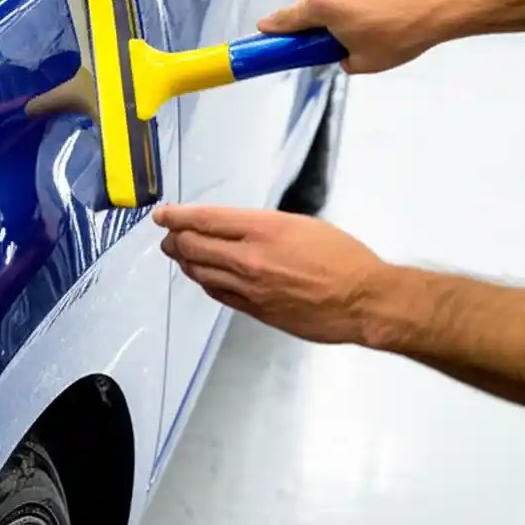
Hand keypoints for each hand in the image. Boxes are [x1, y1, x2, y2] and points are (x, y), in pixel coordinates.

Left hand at [153, 205, 385, 344]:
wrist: (363, 301)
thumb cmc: (342, 257)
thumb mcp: (300, 225)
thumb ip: (261, 226)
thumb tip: (233, 228)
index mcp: (263, 229)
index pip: (205, 220)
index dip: (177, 216)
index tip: (162, 214)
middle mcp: (249, 258)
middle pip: (193, 247)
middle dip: (175, 239)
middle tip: (169, 235)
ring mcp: (249, 288)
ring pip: (200, 272)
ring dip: (185, 261)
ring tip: (180, 253)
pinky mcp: (254, 310)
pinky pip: (217, 293)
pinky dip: (204, 281)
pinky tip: (203, 275)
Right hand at [258, 0, 457, 73]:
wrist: (436, 5)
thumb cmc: (402, 33)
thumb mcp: (362, 62)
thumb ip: (335, 58)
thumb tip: (333, 51)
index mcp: (320, 6)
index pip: (285, 19)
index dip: (273, 27)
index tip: (264, 28)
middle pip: (310, 1)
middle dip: (322, 16)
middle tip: (349, 29)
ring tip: (368, 8)